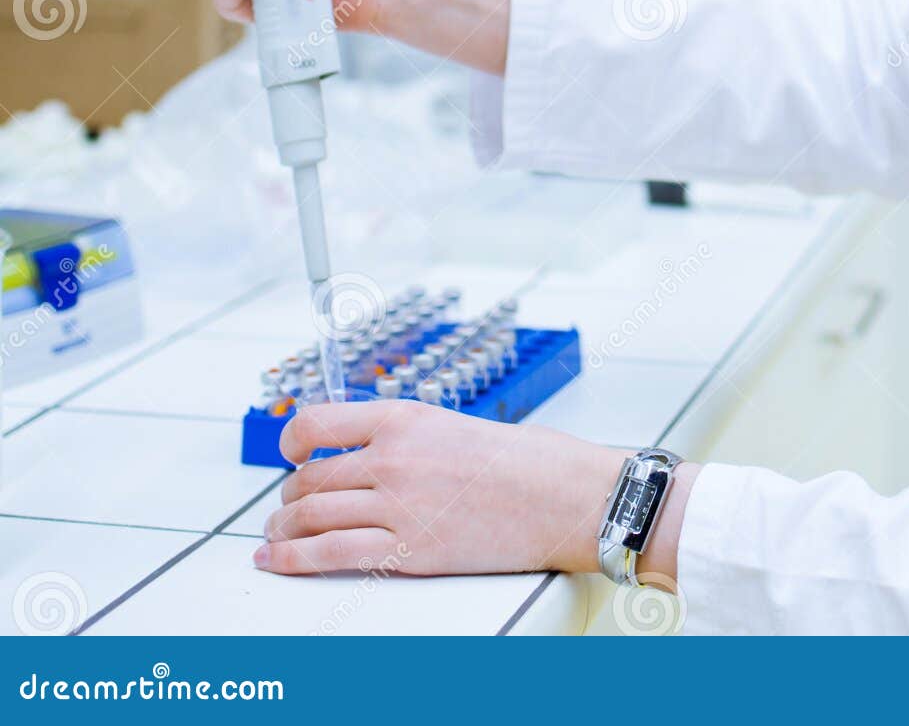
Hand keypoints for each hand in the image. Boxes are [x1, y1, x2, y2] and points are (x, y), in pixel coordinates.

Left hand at [257, 400, 627, 577]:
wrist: (560, 496)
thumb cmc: (524, 461)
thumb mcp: (454, 424)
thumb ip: (407, 436)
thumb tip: (372, 452)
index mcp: (405, 418)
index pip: (317, 423)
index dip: (291, 440)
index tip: (290, 451)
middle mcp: (393, 458)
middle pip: (308, 478)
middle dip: (291, 497)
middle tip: (290, 505)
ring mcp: (397, 506)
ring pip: (309, 516)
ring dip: (283, 530)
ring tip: (277, 536)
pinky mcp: (406, 551)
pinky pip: (328, 554)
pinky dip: (292, 560)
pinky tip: (276, 561)